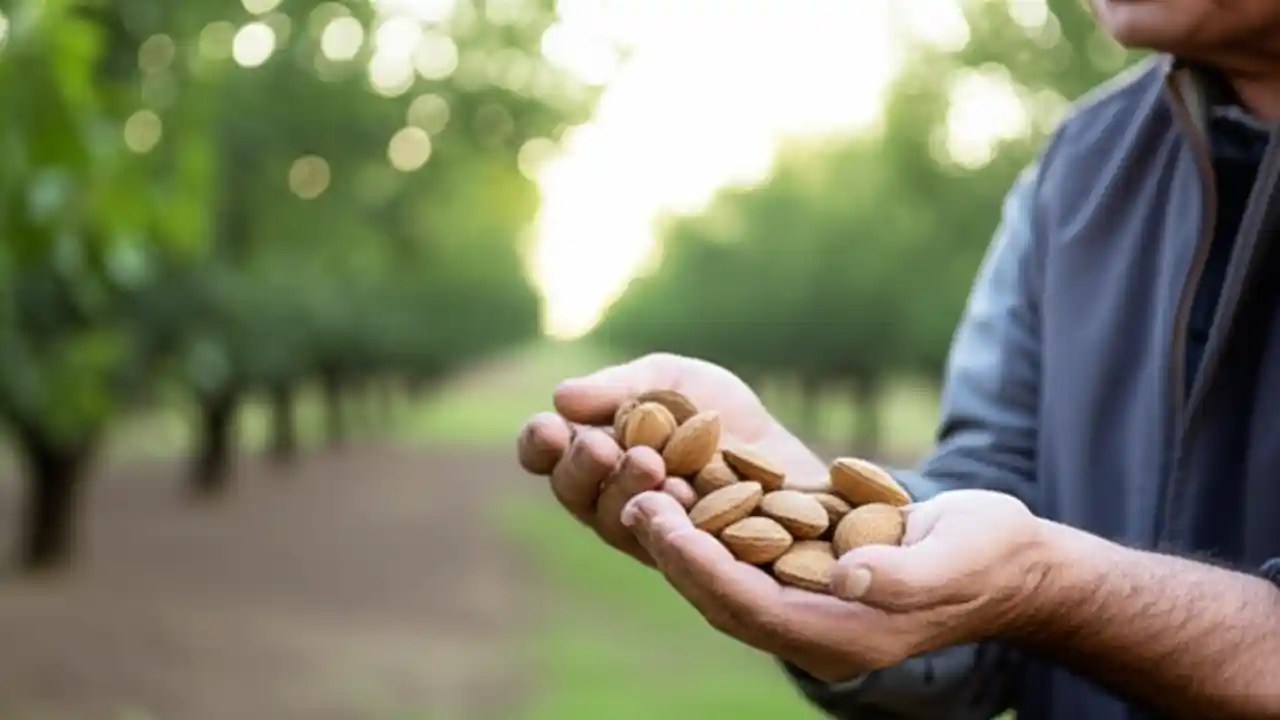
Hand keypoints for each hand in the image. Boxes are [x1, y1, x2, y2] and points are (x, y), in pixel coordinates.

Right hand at [516, 353, 826, 564]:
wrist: (782, 451)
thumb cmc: (717, 411)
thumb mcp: (671, 380)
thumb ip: (619, 386)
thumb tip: (560, 398)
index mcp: (591, 447)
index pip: (544, 451)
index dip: (539, 442)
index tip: (550, 427)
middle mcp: (604, 493)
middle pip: (570, 489)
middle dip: (580, 466)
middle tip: (600, 447)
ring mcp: (639, 528)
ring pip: (609, 518)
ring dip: (623, 489)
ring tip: (649, 462)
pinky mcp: (677, 555)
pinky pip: (658, 540)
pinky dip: (667, 514)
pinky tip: (681, 492)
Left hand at [621, 488, 1050, 680]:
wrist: (1006, 562)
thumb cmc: (989, 557)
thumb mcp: (958, 559)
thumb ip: (904, 575)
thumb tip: (846, 574)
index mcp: (844, 637)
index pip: (750, 605)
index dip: (699, 565)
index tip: (659, 521)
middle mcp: (813, 629)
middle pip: (723, 596)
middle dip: (674, 551)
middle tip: (631, 499)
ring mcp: (808, 606)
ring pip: (726, 576)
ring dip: (682, 538)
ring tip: (641, 489)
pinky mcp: (805, 577)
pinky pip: (744, 557)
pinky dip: (710, 526)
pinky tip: (683, 485)